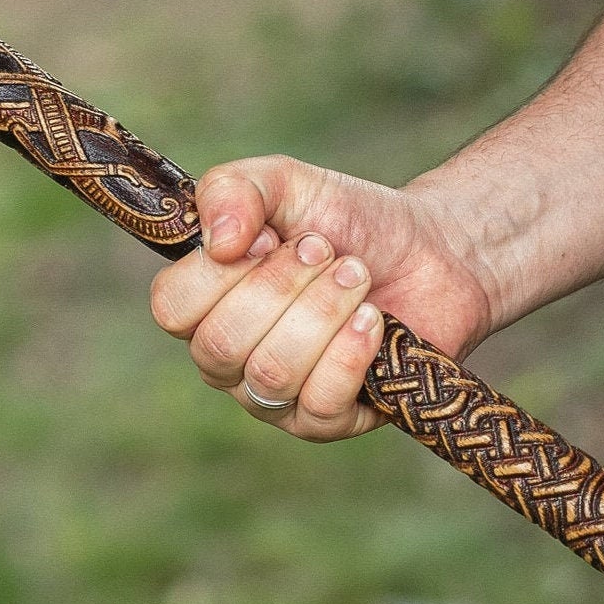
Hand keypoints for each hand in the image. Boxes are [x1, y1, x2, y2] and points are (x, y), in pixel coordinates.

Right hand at [149, 156, 497, 440]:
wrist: (432, 250)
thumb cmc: (348, 220)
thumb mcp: (286, 182)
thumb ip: (233, 190)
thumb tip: (218, 243)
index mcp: (205, 304)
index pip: (172, 308)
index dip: (219, 271)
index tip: (269, 236)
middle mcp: (229, 359)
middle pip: (220, 344)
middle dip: (282, 287)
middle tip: (326, 250)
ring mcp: (274, 397)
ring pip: (271, 374)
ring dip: (322, 313)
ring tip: (357, 276)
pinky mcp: (327, 421)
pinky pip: (320, 403)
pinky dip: (350, 353)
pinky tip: (373, 320)